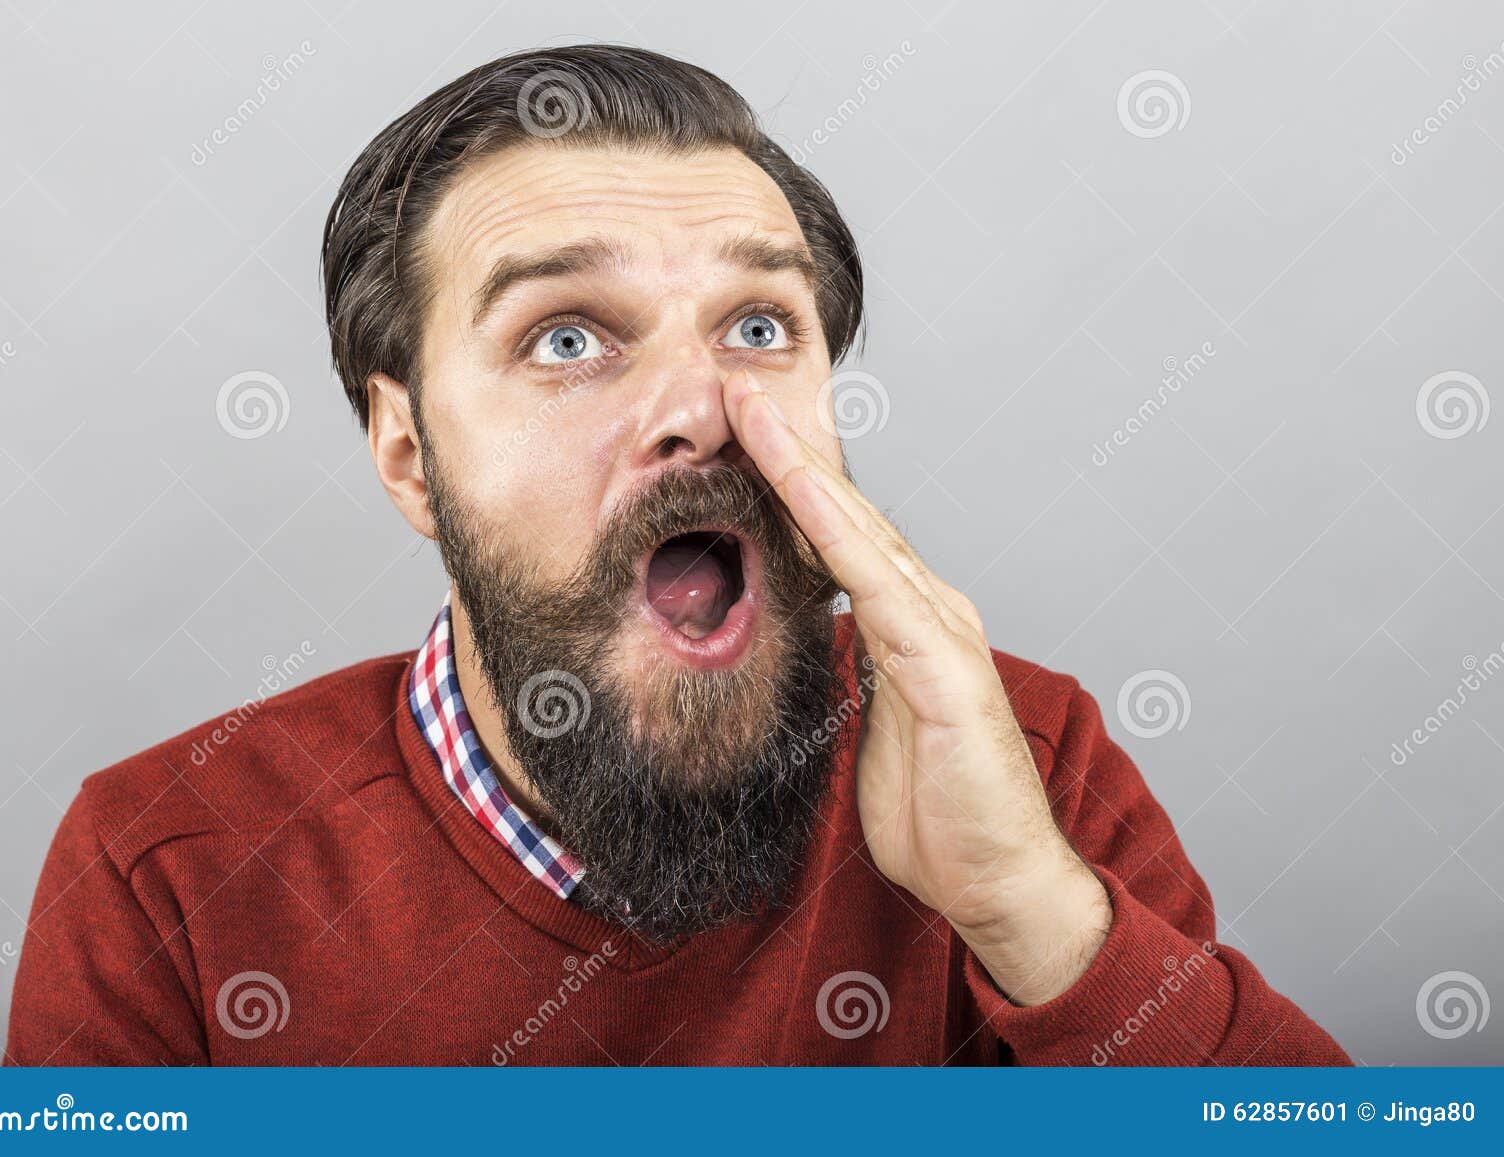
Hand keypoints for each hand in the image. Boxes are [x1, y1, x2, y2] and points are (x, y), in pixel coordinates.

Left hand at [724, 370, 1110, 1004]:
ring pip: (859, 531)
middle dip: (787, 450)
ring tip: (750, 412)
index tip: (733, 434)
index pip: (835, 538)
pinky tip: (799, 492)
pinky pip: (879, 585)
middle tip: (731, 389)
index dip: (785, 482)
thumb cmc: (938, 814)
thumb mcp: (870, 728)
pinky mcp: (946, 666)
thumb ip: (850, 674)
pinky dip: (836, 532)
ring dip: (801, 469)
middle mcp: (928, 610)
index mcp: (905, 624)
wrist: (997, 880)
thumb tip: (811, 642)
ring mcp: (942, 631)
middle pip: (845, 514)